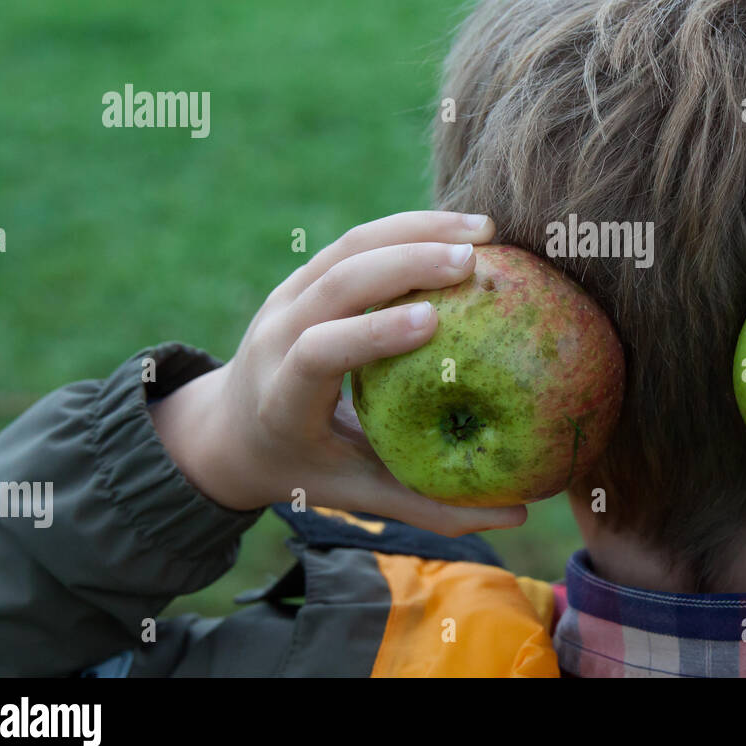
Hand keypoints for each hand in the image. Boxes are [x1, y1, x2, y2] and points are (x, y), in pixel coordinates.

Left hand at [150, 211, 528, 534]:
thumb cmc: (305, 467)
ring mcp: (285, 297)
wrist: (229, 427)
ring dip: (415, 231)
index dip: (372, 332)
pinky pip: (356, 241)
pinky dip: (408, 229)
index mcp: (281, 397)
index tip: (433, 321)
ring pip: (348, 246)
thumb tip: (517, 516)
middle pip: (336, 281)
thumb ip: (430, 507)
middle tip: (473, 261)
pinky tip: (461, 231)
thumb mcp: (357, 496)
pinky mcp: (304, 276)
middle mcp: (274, 336)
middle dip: (405, 262)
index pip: (319, 351)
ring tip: (484, 231)